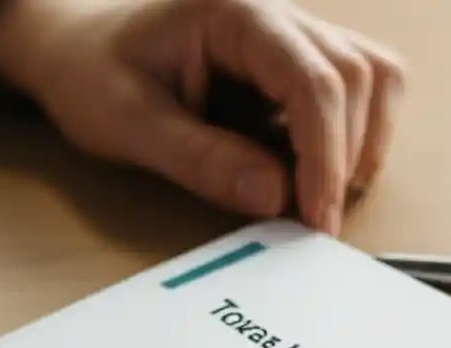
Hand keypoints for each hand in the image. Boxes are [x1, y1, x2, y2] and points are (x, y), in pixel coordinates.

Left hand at [0, 0, 405, 233]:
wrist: (77, 47)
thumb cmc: (92, 73)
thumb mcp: (128, 124)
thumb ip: (200, 160)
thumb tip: (276, 198)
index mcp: (235, 12)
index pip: (312, 79)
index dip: (325, 156)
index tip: (318, 218)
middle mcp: (277, 12)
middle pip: (357, 76)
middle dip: (344, 157)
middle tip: (313, 224)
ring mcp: (294, 33)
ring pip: (374, 77)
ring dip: (361, 143)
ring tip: (318, 195)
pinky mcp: (299, 61)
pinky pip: (359, 87)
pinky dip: (354, 136)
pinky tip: (315, 171)